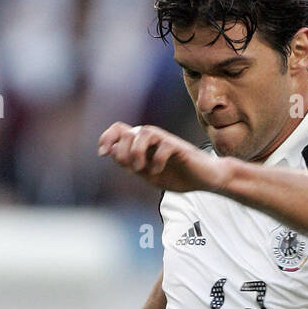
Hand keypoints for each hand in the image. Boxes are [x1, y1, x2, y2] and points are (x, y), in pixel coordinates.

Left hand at [98, 122, 231, 192]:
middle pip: (127, 132)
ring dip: (136, 152)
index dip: (107, 138)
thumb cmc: (178, 175)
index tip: (103, 153)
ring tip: (141, 169)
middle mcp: (152, 139)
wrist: (205, 179)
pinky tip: (158, 171)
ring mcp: (166, 141)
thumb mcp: (148, 174)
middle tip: (132, 170)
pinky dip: (156, 161)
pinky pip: (163, 146)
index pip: (119, 130)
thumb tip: (112, 153)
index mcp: (142, 144)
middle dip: (122, 152)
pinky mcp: (179, 147)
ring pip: (144, 131)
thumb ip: (132, 164)